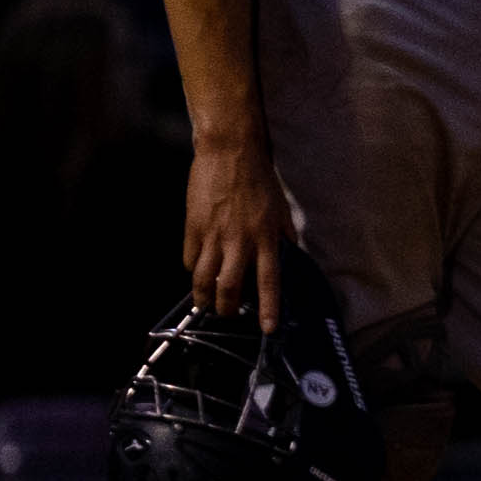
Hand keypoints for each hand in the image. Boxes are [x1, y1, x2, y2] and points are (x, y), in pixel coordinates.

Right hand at [184, 138, 295, 322]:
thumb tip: (291, 257)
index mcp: (266, 237)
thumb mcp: (281, 208)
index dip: (268, 308)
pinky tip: (195, 271)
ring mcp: (214, 235)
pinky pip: (189, 259)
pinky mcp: (193, 227)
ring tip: (204, 303)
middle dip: (226, 308)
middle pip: (230, 287)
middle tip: (226, 313)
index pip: (270, 281)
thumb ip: (285, 236)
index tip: (267, 328)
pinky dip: (191, 270)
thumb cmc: (259, 179)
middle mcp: (240, 240)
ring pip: (203, 278)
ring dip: (203, 296)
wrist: (229, 152)